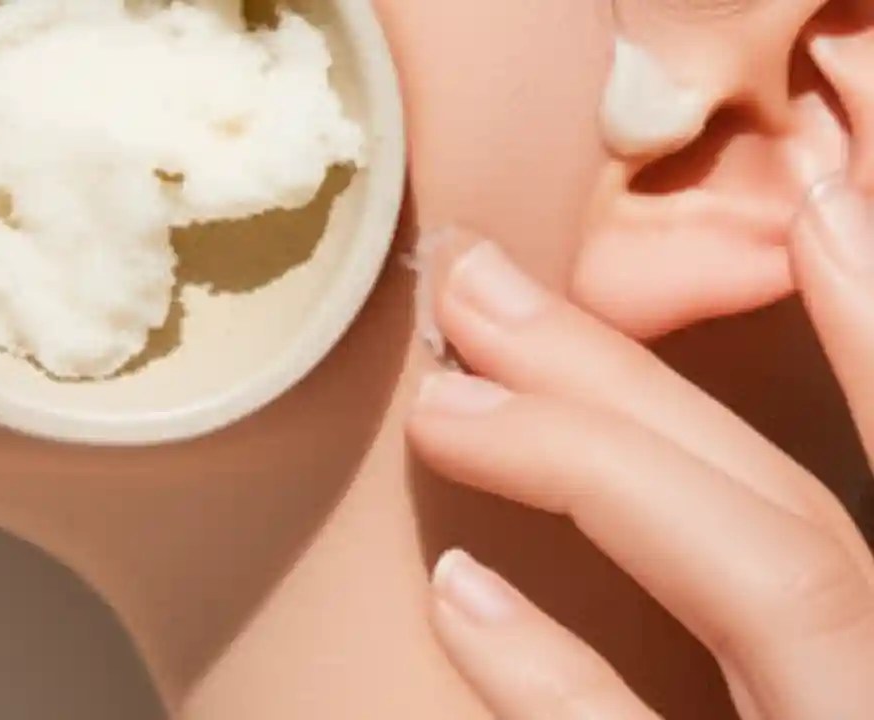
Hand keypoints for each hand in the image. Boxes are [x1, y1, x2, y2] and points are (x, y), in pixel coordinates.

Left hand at [408, 175, 873, 718]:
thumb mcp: (808, 664)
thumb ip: (759, 562)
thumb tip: (676, 463)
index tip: (821, 215)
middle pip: (790, 514)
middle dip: (635, 387)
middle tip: (477, 289)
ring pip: (770, 585)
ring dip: (601, 466)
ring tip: (444, 406)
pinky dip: (554, 677)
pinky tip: (458, 591)